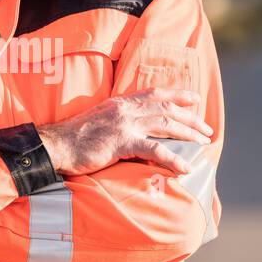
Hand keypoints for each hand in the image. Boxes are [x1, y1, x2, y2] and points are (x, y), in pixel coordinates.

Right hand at [37, 87, 211, 176]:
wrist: (54, 146)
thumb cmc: (74, 139)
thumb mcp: (99, 121)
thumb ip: (117, 120)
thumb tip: (133, 128)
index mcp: (120, 102)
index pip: (155, 93)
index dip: (178, 94)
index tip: (195, 98)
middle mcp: (125, 109)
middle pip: (167, 109)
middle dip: (191, 118)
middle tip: (207, 129)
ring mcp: (124, 125)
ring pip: (166, 125)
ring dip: (188, 134)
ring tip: (203, 143)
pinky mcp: (121, 143)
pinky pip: (154, 150)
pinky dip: (173, 159)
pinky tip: (185, 167)